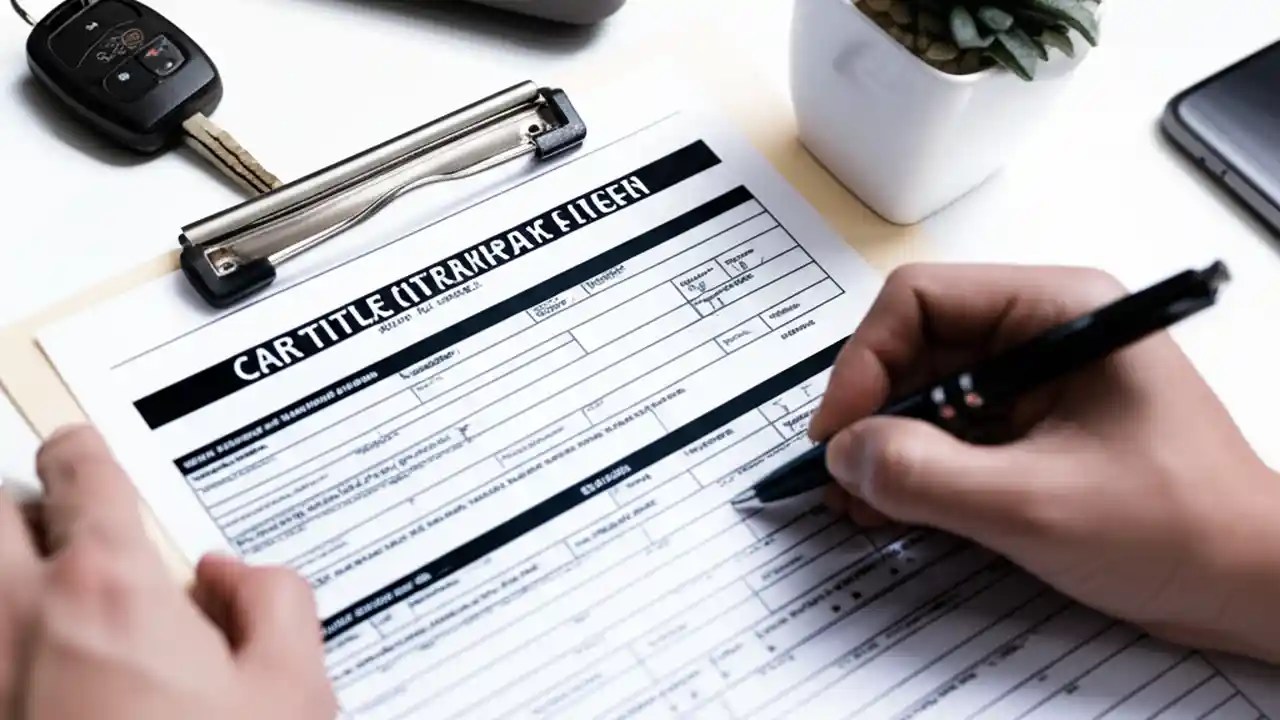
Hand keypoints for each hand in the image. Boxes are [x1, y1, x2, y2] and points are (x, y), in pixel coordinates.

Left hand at [0, 425, 336, 719]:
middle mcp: (20, 623)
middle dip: (33, 504)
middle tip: (72, 523)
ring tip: (65, 596)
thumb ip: (279, 606)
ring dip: (17, 567)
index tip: (90, 454)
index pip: (78, 473)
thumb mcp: (289, 694)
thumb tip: (242, 579)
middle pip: (1, 510)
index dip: (86, 452)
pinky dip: (15, 635)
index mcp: (107, 592)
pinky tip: (53, 664)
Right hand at [810, 263, 1279, 664]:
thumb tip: (844, 455)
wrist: (1249, 587)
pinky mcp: (1036, 427)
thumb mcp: (1034, 505)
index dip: (864, 363)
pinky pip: (954, 432)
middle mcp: (1044, 331)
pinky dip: (916, 468)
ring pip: (928, 392)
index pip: (921, 300)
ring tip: (857, 501)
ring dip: (886, 446)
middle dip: (871, 413)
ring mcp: (1039, 380)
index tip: (839, 434)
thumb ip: (926, 476)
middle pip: (917, 346)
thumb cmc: (1179, 529)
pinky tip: (891, 508)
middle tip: (840, 476)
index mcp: (1058, 310)